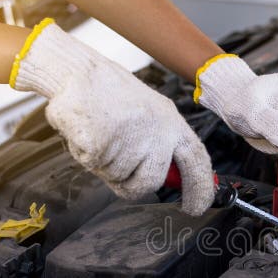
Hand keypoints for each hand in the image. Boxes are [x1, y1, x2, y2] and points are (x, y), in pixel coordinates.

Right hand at [12, 22, 214, 215]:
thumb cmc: (113, 95)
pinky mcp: (101, 143)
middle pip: (149, 183)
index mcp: (172, 123)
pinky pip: (92, 165)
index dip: (199, 188)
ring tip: (101, 134)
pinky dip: (84, 154)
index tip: (197, 207)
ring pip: (116, 176)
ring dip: (104, 164)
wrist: (78, 70)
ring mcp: (129, 138)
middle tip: (117, 167)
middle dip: (131, 184)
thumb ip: (163, 146)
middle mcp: (156, 132)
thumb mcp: (152, 115)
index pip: (196, 162)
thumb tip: (175, 181)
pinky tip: (87, 131)